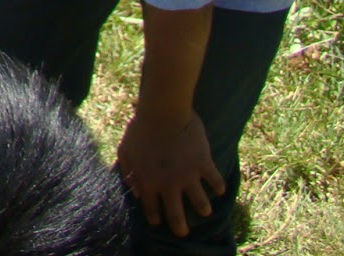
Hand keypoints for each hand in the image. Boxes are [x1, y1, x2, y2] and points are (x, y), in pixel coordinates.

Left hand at [116, 107, 225, 237]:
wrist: (162, 111)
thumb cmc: (140, 128)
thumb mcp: (125, 151)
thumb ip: (128, 173)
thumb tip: (135, 193)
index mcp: (148, 182)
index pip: (152, 210)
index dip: (155, 217)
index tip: (158, 221)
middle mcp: (169, 184)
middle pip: (177, 216)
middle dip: (180, 228)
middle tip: (183, 232)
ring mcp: (188, 176)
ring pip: (201, 204)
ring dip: (203, 209)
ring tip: (204, 210)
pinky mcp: (204, 164)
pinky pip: (216, 182)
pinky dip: (218, 187)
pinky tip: (218, 189)